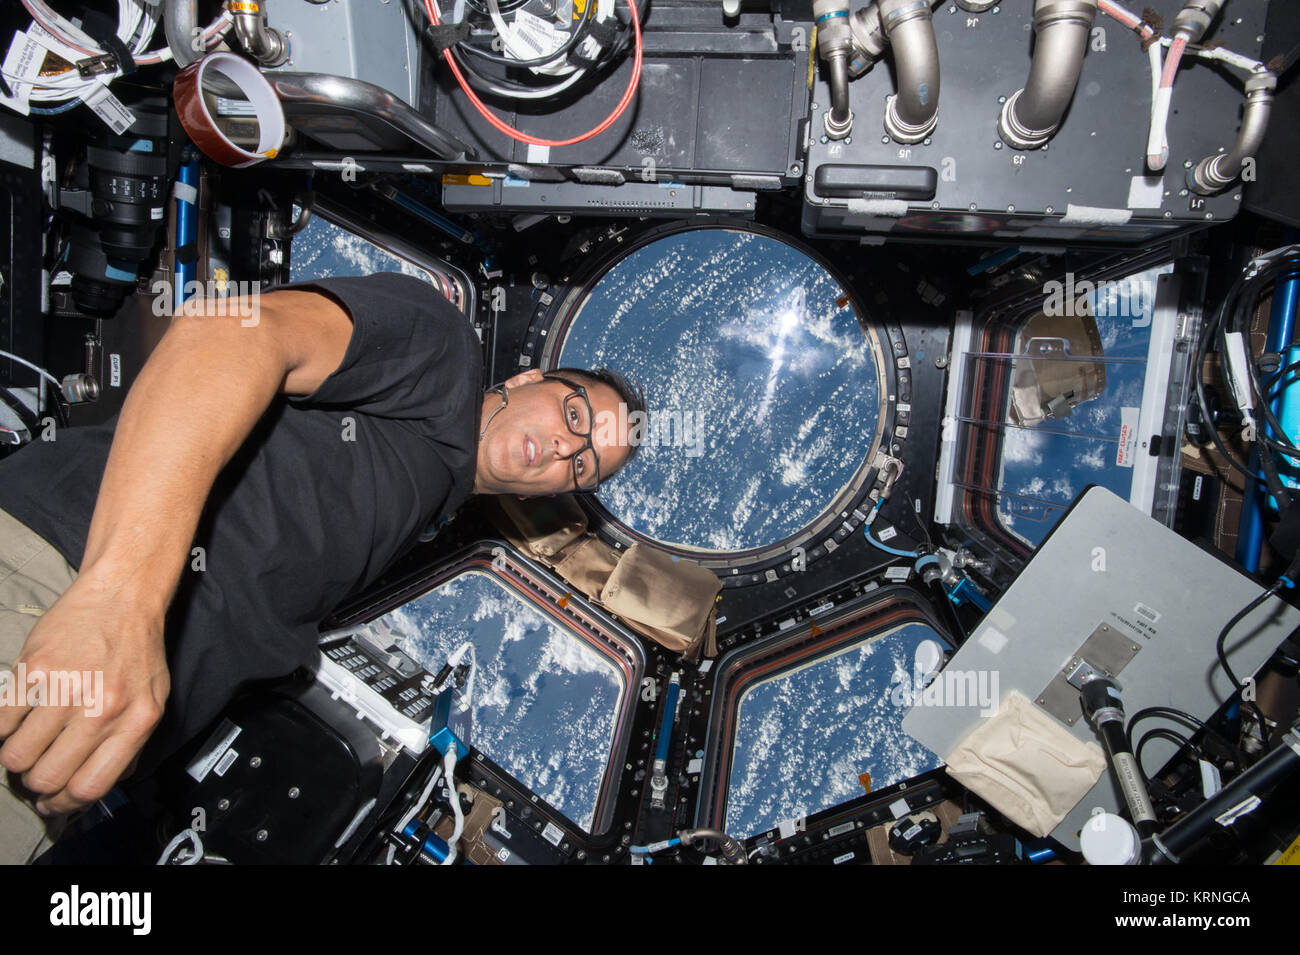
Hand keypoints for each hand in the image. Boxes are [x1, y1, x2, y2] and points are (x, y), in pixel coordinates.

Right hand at [0, 578, 168, 815]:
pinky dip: (1, 729)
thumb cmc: (138, 650)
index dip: (64, 804)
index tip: (53, 802)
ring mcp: (66, 688)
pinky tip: (15, 719)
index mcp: (136, 721)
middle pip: (48, 777)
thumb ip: (131, 744)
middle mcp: (102, 709)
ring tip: (26, 742)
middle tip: (36, 771)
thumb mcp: (155, 700)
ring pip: (16, 755)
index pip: (91, 787)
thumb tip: (99, 785)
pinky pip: (0, 722)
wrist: (123, 596)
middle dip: (36, 783)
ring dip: (15, 757)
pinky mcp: (34, 669)